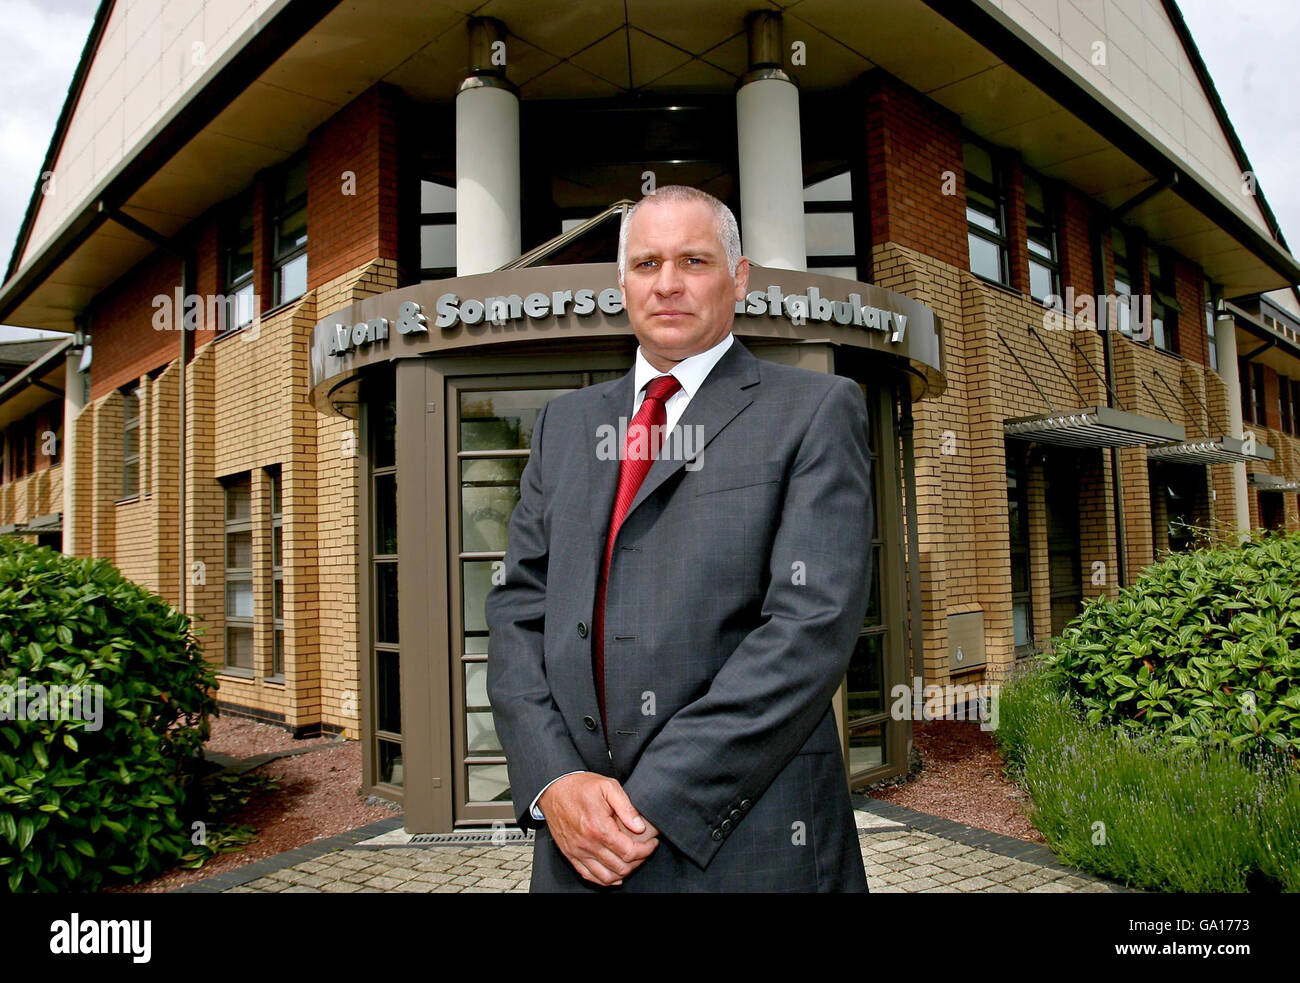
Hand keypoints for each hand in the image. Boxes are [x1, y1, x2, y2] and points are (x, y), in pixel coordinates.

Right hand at [538, 772, 658, 885]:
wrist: (554, 788)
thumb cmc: (580, 786)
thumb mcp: (608, 786)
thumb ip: (626, 807)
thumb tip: (639, 826)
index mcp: (599, 828)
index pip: (629, 852)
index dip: (646, 850)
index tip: (651, 844)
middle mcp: (587, 844)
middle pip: (620, 867)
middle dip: (638, 861)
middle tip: (644, 850)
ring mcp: (577, 851)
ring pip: (606, 876)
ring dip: (623, 872)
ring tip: (631, 861)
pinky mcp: (570, 854)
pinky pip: (588, 876)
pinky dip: (603, 880)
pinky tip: (613, 874)